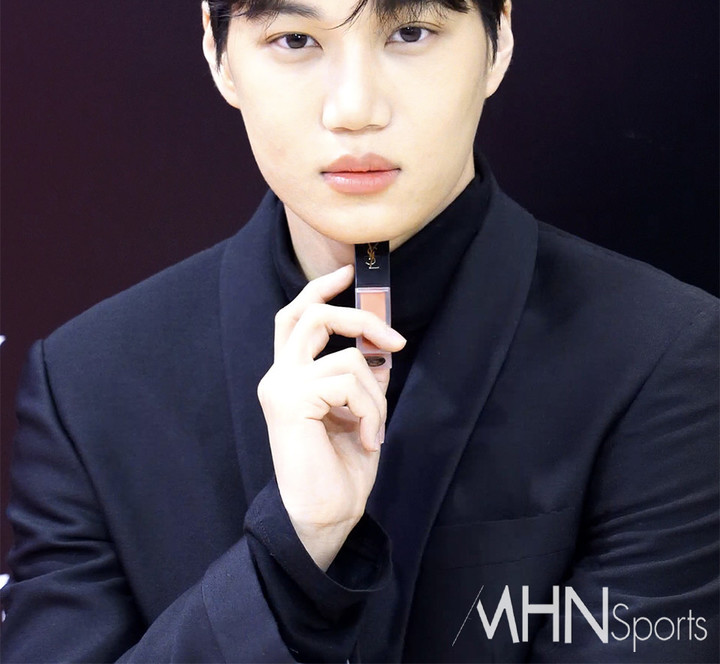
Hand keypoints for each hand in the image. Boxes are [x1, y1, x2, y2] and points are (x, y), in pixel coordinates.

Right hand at [257, 264, 405, 569]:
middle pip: (313, 315)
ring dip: (375, 395)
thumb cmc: (340, 469)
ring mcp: (280, 386)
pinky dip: (371, 410)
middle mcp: (277, 376)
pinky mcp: (291, 399)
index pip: (296, 318)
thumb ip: (362, 378)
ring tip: (374, 428)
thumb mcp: (359, 412)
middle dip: (360, 317)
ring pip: (346, 357)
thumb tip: (381, 350)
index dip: (318, 290)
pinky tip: (368, 439)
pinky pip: (350, 380)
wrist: (324, 515)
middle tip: (394, 339)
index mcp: (288, 376)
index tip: (348, 273)